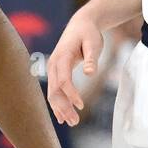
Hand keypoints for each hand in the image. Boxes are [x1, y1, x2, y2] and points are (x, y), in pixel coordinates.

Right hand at [46, 11, 104, 126]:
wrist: (81, 24)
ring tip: (72, 122)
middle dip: (63, 107)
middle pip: (54, 90)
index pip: (63, 79)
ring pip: (52, 93)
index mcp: (62, 56)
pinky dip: (57, 104)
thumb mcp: (94, 43)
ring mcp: (52, 68)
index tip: (81, 105)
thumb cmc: (89, 33)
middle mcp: (53, 63)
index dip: (71, 94)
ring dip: (60, 108)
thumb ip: (91, 58)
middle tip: (75, 121)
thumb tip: (90, 73)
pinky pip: (54, 91)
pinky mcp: (56, 72)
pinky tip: (62, 118)